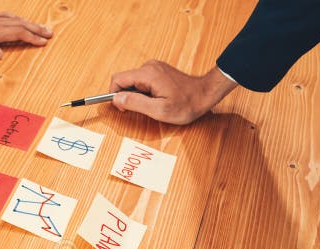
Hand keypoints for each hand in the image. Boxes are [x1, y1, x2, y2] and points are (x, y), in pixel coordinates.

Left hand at [0, 8, 52, 59]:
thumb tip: (0, 54)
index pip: (19, 34)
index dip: (32, 38)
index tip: (44, 42)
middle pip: (22, 26)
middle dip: (37, 30)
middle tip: (50, 33)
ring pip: (17, 20)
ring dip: (31, 24)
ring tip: (41, 27)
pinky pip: (8, 17)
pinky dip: (18, 19)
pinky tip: (20, 20)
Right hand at [109, 61, 236, 124]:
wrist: (205, 94)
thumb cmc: (186, 105)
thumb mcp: (159, 110)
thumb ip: (135, 103)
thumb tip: (116, 99)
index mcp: (147, 75)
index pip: (117, 79)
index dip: (114, 95)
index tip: (122, 108)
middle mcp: (149, 66)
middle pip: (124, 80)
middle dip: (126, 96)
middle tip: (140, 109)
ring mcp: (154, 67)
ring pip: (133, 81)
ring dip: (136, 95)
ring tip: (152, 104)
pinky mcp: (158, 71)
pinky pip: (141, 80)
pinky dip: (143, 91)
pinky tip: (156, 99)